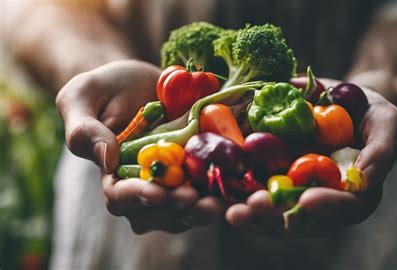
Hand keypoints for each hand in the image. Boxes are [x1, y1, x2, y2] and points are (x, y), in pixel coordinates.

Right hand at [56, 60, 225, 233]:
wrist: (139, 80)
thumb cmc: (104, 88)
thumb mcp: (82, 97)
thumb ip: (85, 129)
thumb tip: (106, 160)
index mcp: (111, 174)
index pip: (119, 196)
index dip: (138, 197)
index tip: (157, 193)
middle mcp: (143, 185)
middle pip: (157, 211)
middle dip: (177, 208)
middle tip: (197, 199)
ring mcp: (172, 180)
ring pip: (185, 208)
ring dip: (202, 209)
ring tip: (219, 202)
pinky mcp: (195, 169)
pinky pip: (207, 189)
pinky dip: (220, 191)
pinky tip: (235, 187)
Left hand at [225, 77, 396, 236]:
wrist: (338, 99)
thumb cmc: (367, 111)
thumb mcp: (385, 120)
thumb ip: (382, 148)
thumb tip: (366, 177)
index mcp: (356, 194)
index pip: (347, 208)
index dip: (328, 207)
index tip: (308, 200)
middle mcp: (324, 200)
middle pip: (302, 218)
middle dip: (277, 215)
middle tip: (255, 207)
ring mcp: (296, 194)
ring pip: (273, 214)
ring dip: (251, 214)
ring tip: (229, 210)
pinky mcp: (272, 181)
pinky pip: (254, 193)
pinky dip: (236, 196)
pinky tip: (218, 195)